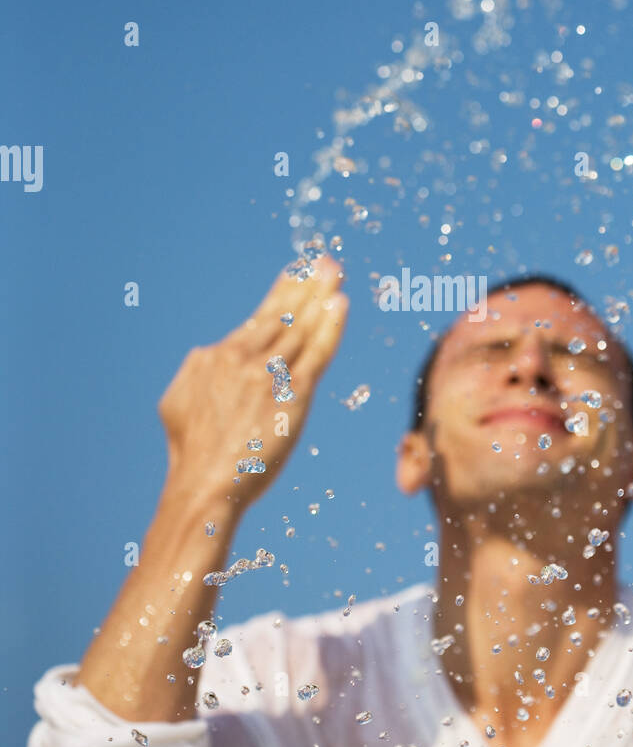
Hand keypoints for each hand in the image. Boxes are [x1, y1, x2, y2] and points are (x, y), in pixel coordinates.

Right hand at [157, 255, 348, 509]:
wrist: (204, 484)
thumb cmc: (191, 454)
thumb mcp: (178, 402)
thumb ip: (198, 371)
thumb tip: (208, 353)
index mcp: (216, 357)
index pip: (259, 320)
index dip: (282, 295)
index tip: (297, 275)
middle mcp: (242, 358)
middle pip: (282, 315)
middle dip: (306, 285)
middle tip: (326, 262)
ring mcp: (269, 375)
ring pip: (301, 328)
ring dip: (320, 296)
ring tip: (335, 272)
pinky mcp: (293, 395)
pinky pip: (317, 353)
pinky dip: (330, 326)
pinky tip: (341, 303)